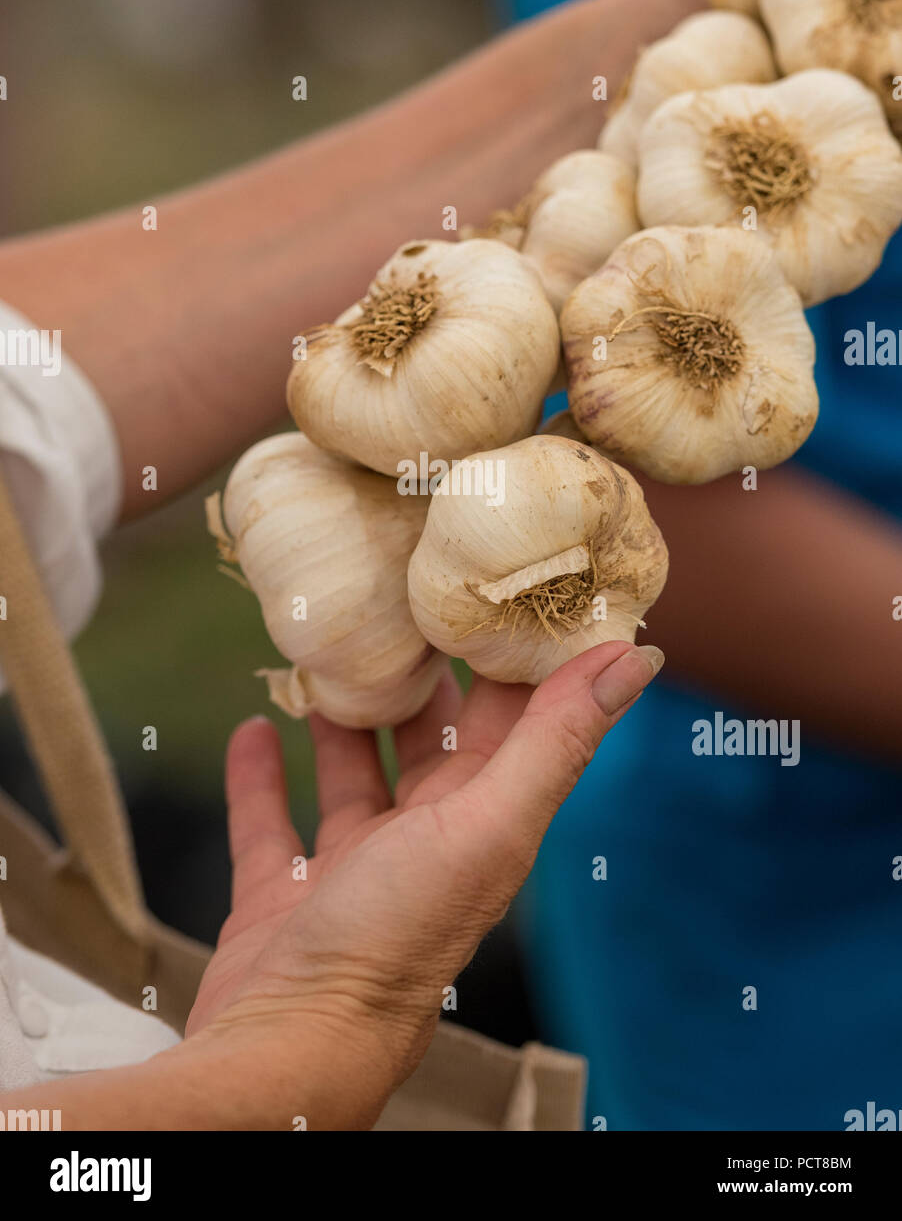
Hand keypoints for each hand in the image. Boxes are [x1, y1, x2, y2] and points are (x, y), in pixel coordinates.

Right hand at [186, 640, 662, 1126]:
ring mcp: (352, 872)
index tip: (508, 583)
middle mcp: (427, 844)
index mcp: (484, 822)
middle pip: (434, 740)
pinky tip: (255, 726)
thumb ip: (557, 740)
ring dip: (346, 719)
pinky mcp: (285, 894)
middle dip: (427, 674)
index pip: (516, 720)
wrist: (287, 1045)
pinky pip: (274, 821)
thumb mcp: (487, 823)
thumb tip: (642, 657)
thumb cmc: (395, 936)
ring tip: (330, 651)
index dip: (519, 655)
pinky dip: (265, 776)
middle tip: (406, 595)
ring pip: (355, 776)